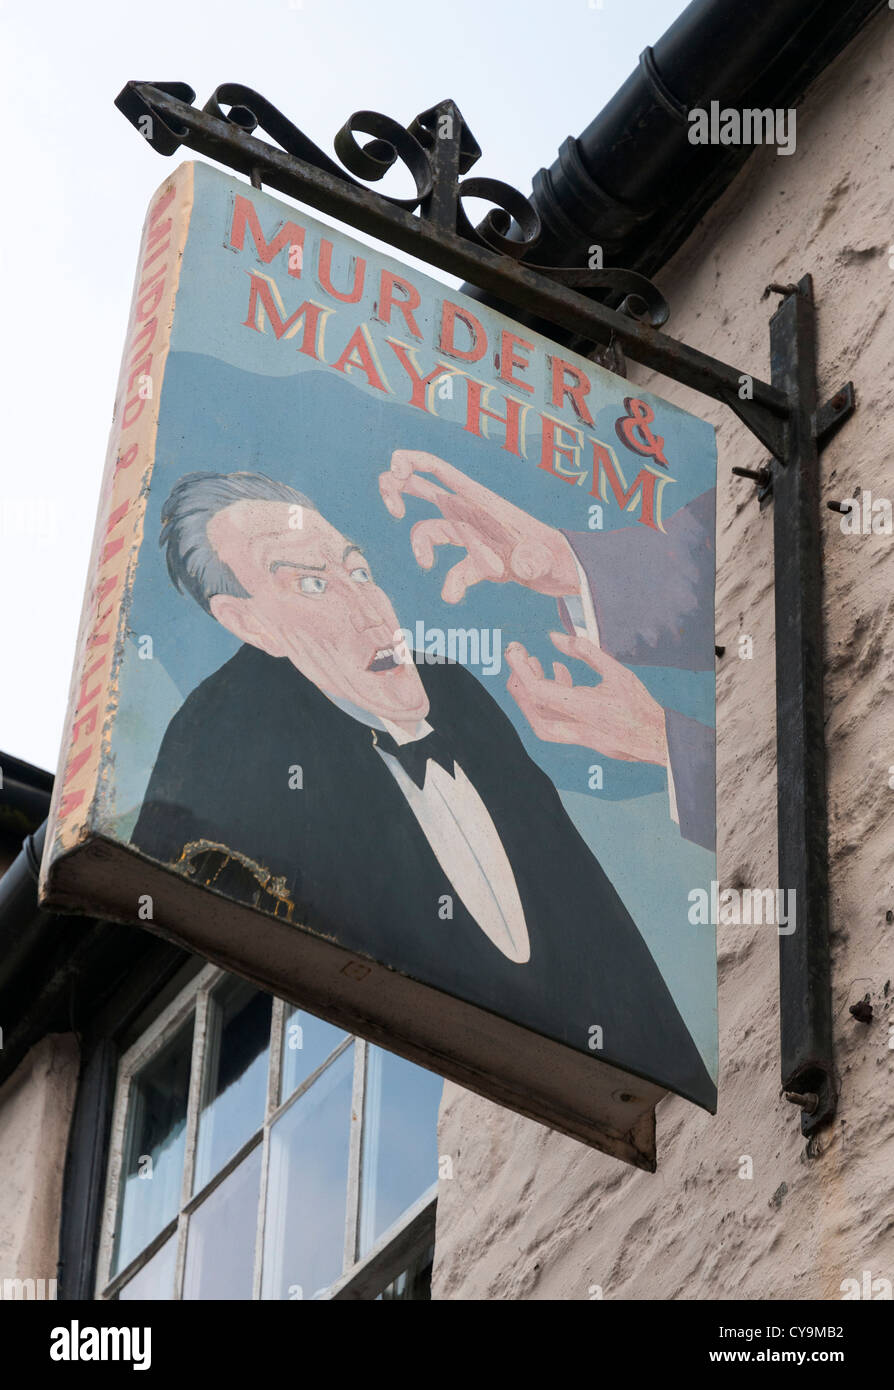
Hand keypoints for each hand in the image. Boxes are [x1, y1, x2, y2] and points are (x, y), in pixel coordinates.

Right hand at [379, 448, 579, 603]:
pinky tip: (453, 597)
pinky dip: (450, 582)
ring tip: (427, 566)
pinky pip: (452, 568)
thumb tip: (510, 568)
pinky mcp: (477, 559)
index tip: (395, 474)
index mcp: (477, 501)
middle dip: (395, 487)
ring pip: (428, 530)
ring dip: (422, 547)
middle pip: (420, 486)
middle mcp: (469, 512)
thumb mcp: (541, 558)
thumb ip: (527, 561)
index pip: (438, 468)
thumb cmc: (555, 559)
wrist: (567, 573)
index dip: (410, 462)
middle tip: (393, 508)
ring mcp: (471, 534)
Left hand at [506, 631, 668, 765]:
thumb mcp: (617, 672)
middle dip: (519, 681)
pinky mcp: (576, 738)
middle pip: (531, 709)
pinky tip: (560, 673)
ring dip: (529, 692)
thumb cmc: (640, 706)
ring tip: (535, 663)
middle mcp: (575, 727)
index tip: (514, 649)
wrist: (657, 741)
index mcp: (585, 709)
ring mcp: (574, 736)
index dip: (520, 669)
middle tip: (520, 654)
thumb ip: (584, 652)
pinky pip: (552, 720)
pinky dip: (548, 697)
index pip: (539, 691)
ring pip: (537, 718)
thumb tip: (553, 637)